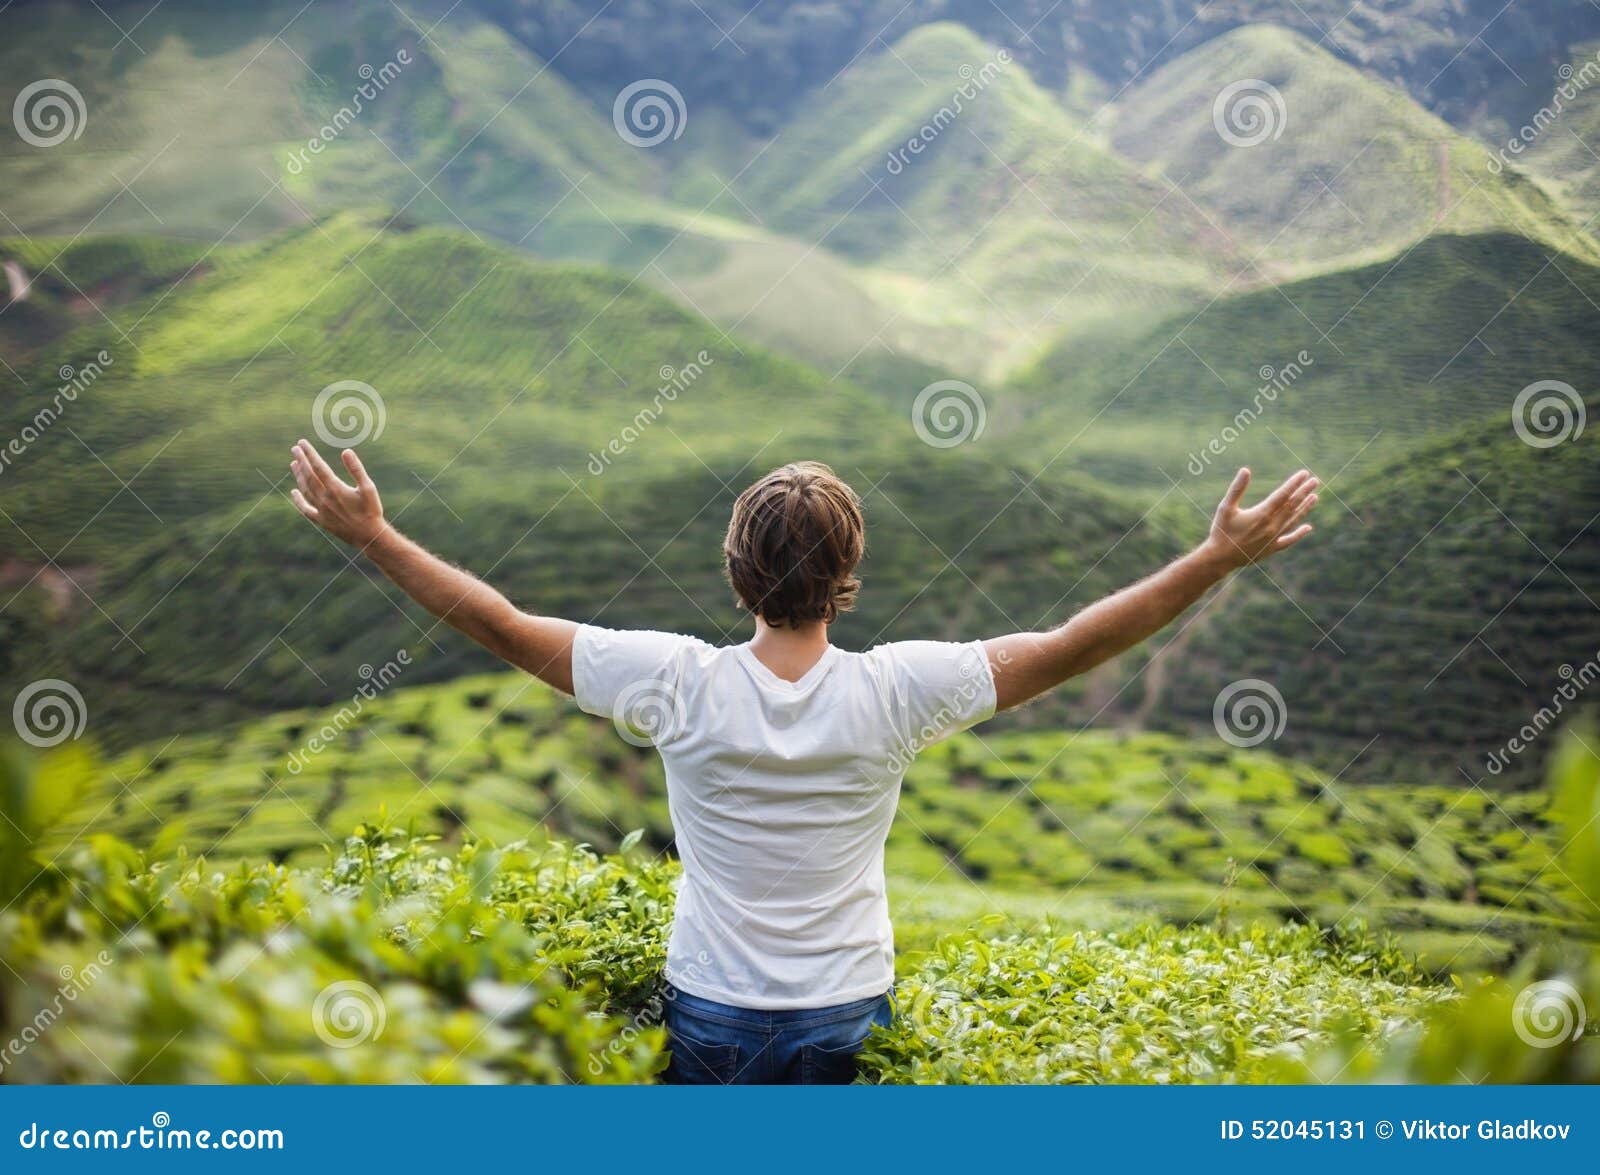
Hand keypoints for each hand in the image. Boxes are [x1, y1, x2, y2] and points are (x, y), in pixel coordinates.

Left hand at [289, 439, 387, 547]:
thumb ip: (356, 469)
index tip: (302, 443)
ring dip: (298, 476)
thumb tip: (346, 451)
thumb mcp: (368, 488)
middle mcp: (325, 499)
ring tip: (294, 464)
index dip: (309, 454)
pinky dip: (298, 500)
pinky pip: (305, 509)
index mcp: (336, 489)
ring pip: (305, 489)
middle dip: (301, 461)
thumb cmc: (371, 510)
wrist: (369, 536)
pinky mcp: (321, 521)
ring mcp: (321, 510)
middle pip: (308, 476)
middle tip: (295, 448)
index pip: (318, 466)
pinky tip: (294, 492)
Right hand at [1203, 467, 1318, 569]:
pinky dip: (1299, 533)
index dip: (1294, 483)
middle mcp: (1272, 525)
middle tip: (1315, 481)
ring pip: (1293, 520)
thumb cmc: (1221, 531)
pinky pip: (1289, 539)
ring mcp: (1274, 538)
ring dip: (1305, 508)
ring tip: (1315, 497)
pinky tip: (1308, 528)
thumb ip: (1237, 488)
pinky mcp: (1272, 548)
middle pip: (1292, 505)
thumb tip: (1245, 470)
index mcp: (1262, 514)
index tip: (1304, 473)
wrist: (1220, 558)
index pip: (1283, 494)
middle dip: (1304, 492)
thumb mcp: (1226, 507)